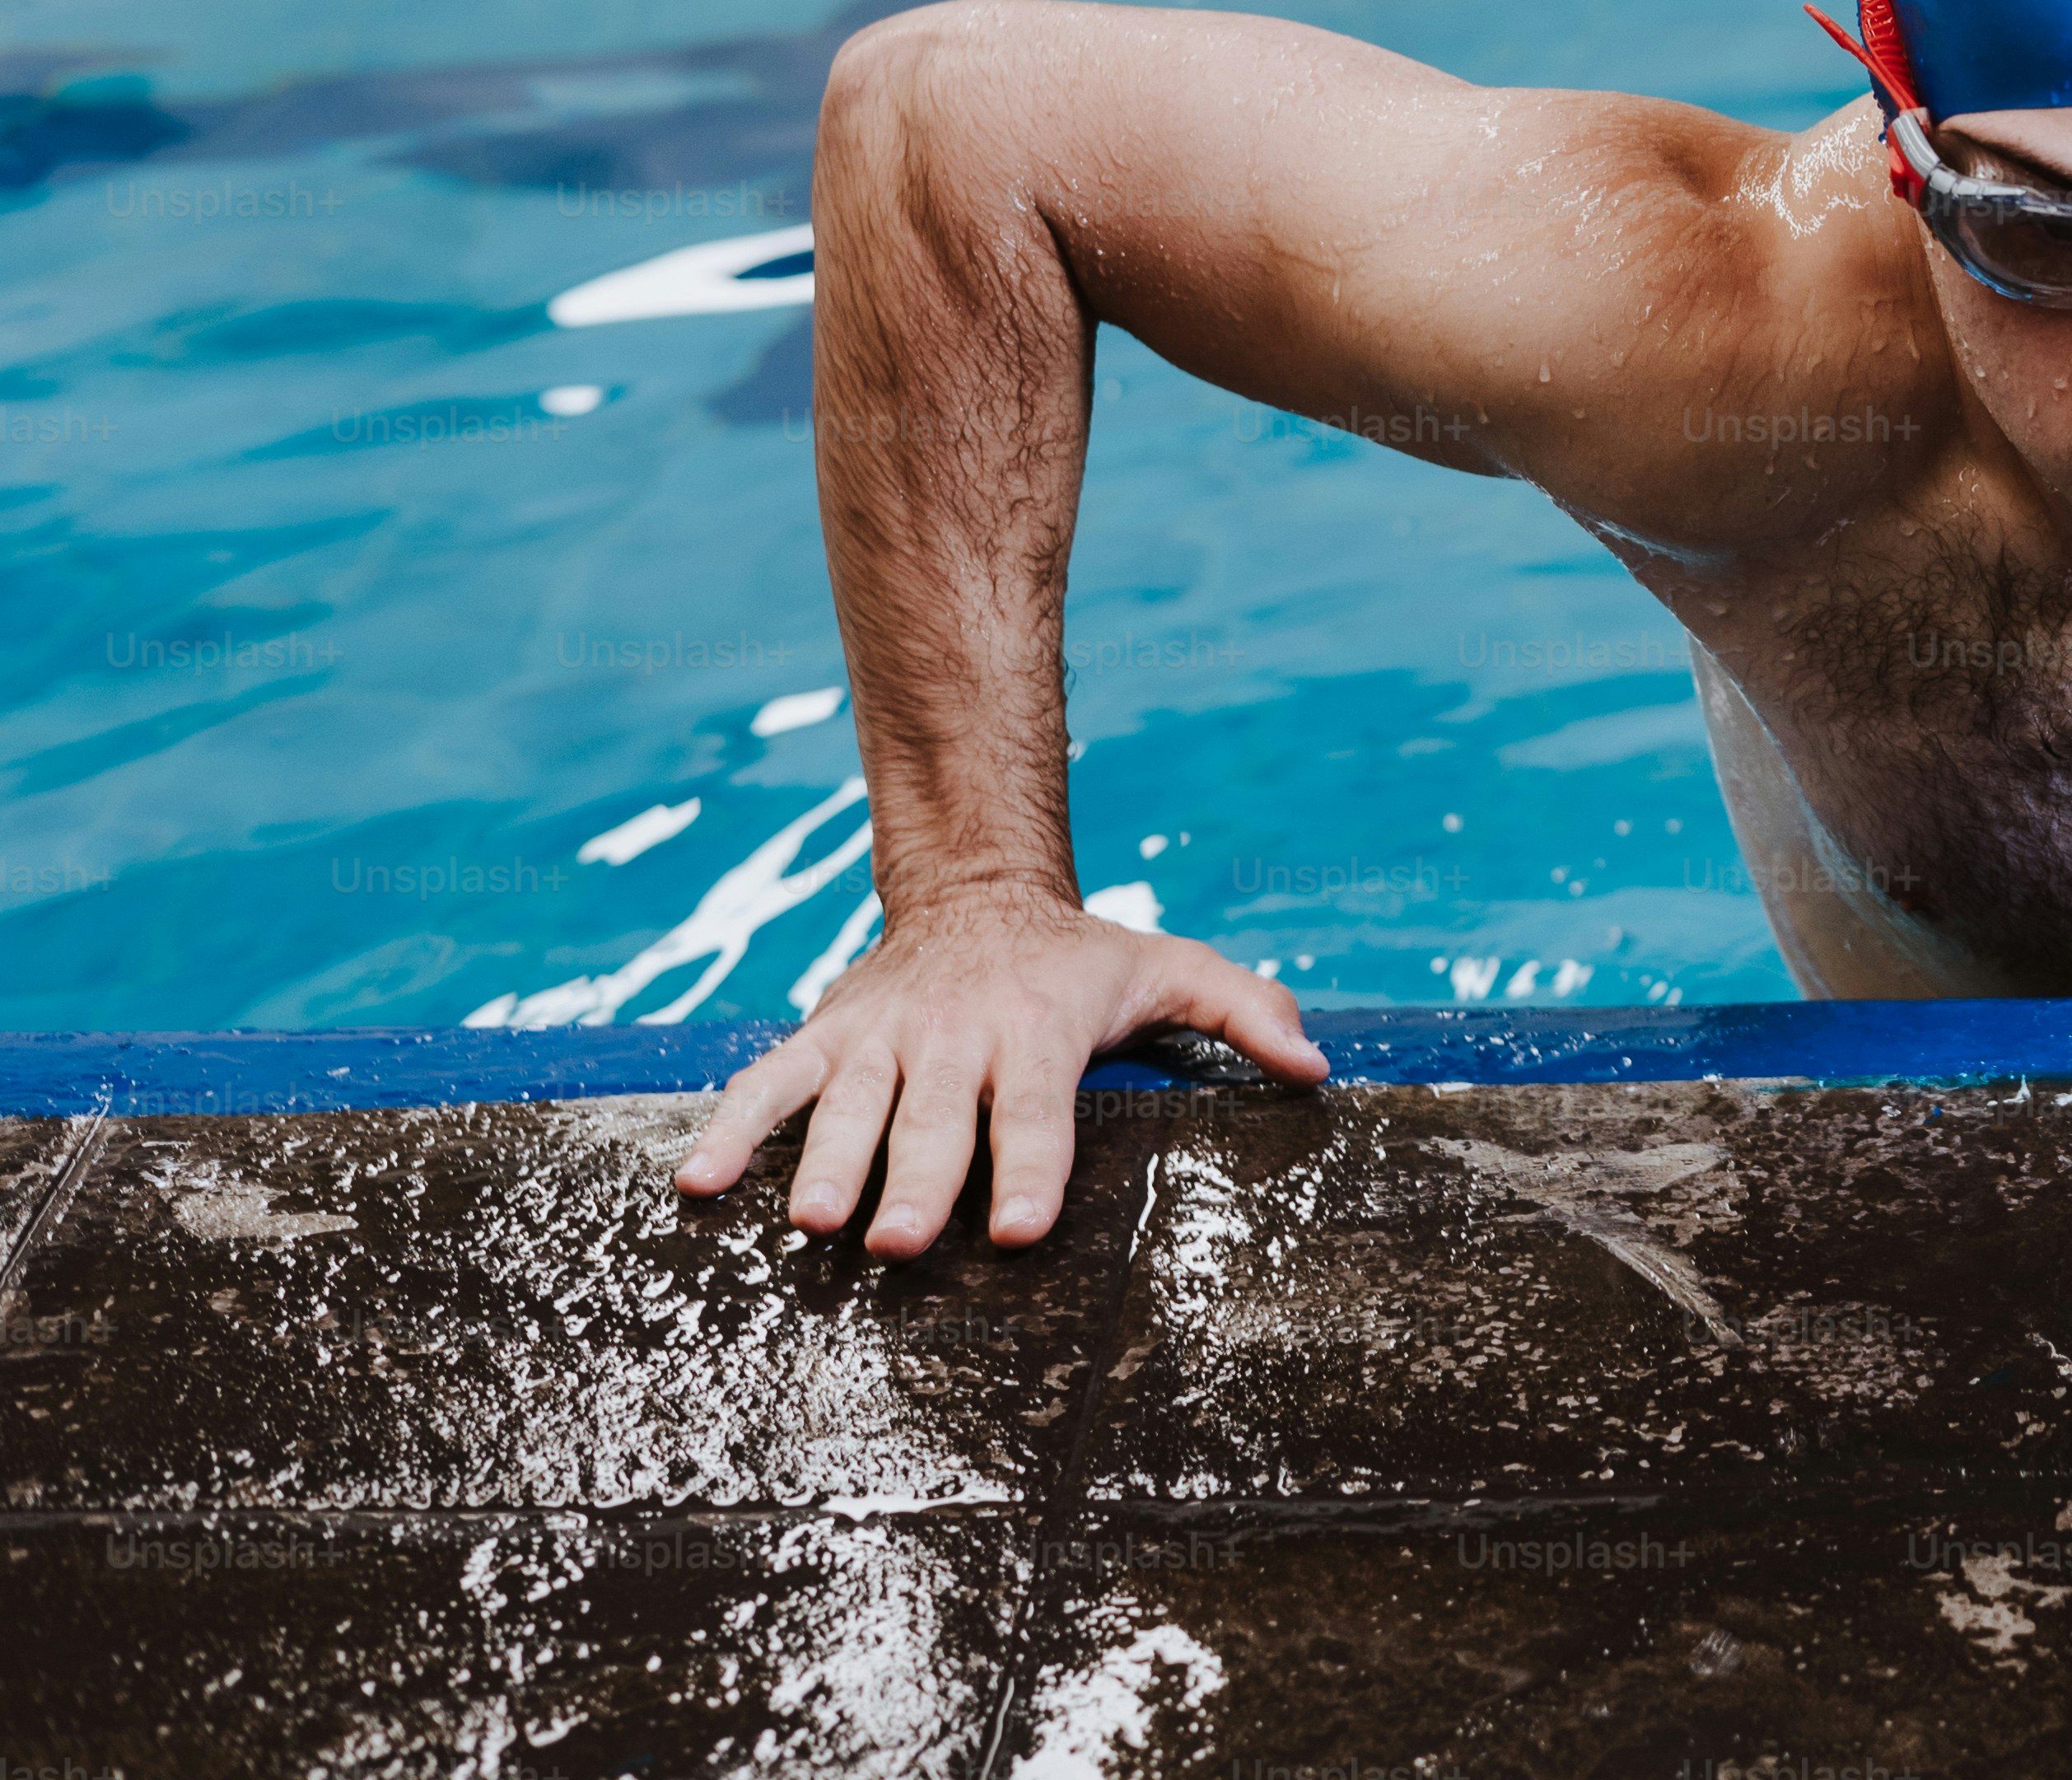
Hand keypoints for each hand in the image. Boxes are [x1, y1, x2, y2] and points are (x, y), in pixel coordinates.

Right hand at [673, 886, 1326, 1254]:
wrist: (977, 890)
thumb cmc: (1080, 958)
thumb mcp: (1169, 967)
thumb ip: (1244, 1013)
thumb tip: (1315, 1068)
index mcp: (1038, 1031)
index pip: (1037, 1108)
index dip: (1032, 1165)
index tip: (1021, 1227)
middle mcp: (955, 1035)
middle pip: (935, 1118)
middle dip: (920, 1180)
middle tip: (903, 1241)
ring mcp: (883, 1036)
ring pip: (848, 1103)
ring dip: (826, 1161)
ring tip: (809, 1222)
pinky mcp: (827, 1036)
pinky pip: (770, 1081)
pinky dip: (733, 1126)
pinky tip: (698, 1184)